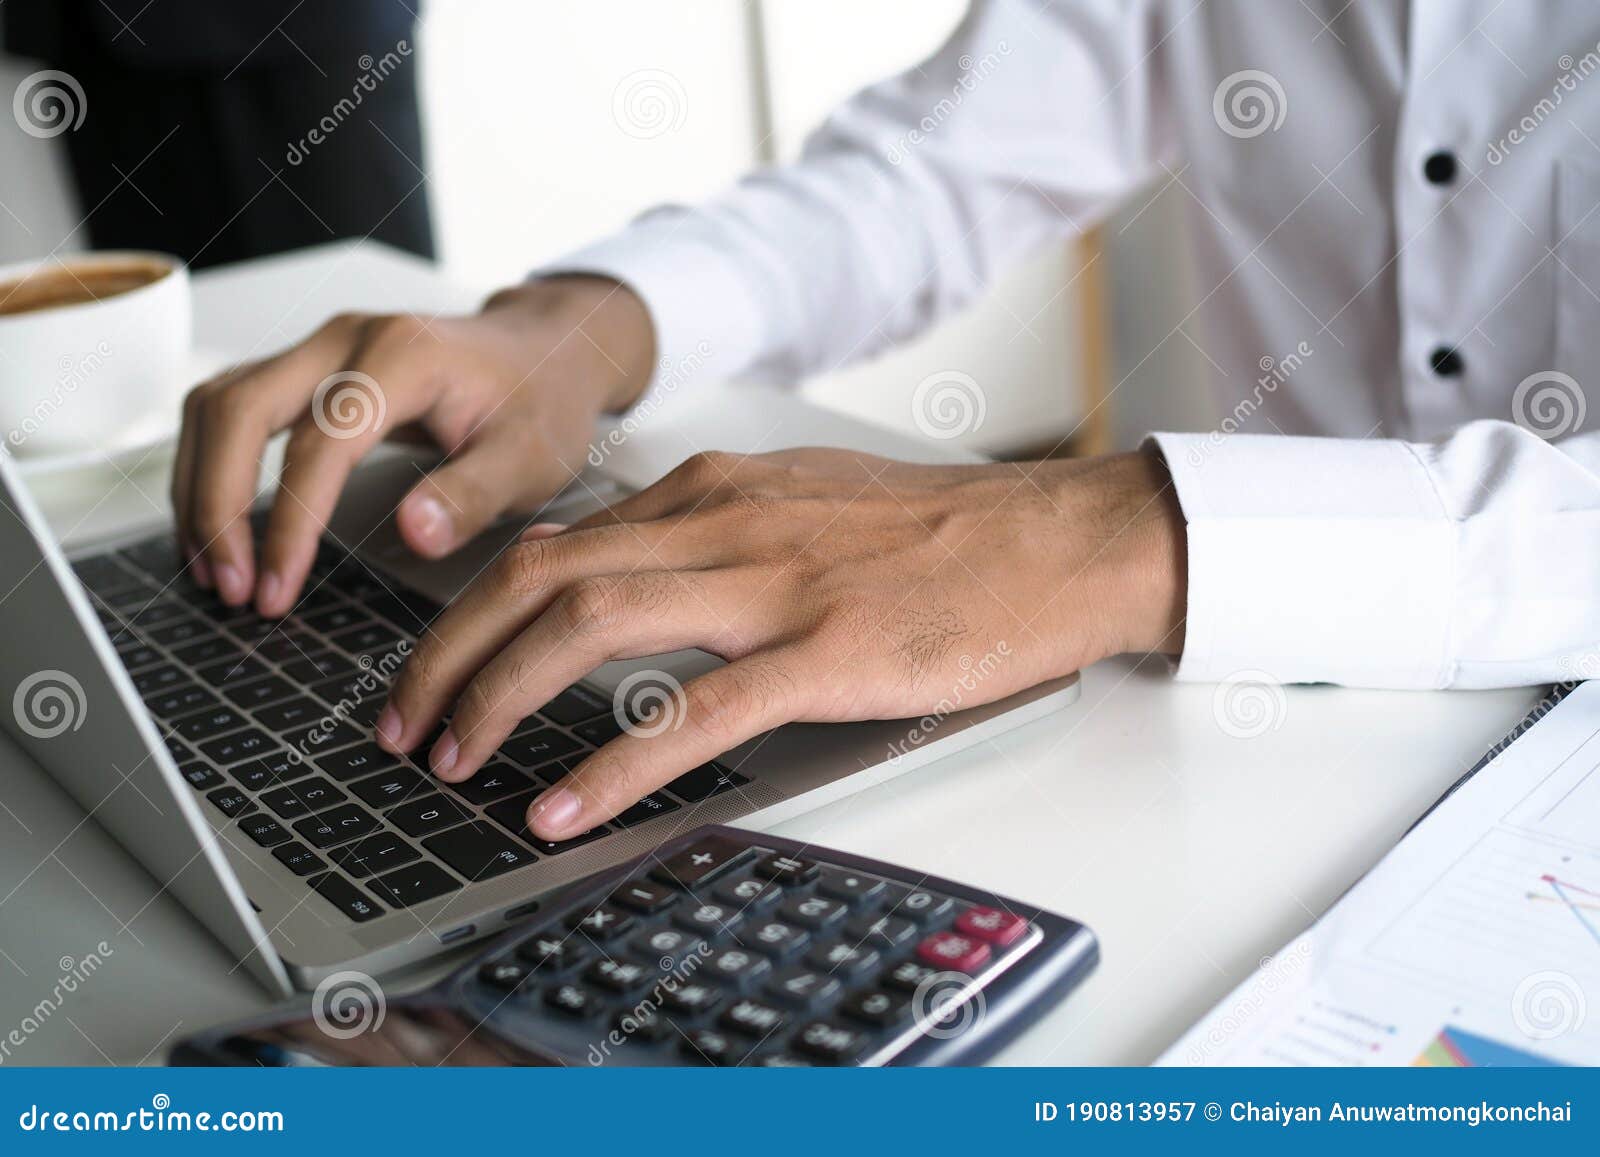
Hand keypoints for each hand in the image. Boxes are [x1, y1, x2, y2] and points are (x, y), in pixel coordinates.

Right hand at [171, 276, 654, 614]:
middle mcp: (347, 340)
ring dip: (201, 488)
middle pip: (238, 409)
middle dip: (218, 505)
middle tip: (230, 589)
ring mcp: (321, 349)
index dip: (290, 521)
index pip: (320, 442)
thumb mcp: (531, 458)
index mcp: (403, 356)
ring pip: (219, 405)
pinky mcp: (308, 369)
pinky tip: (221, 529)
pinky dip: (212, 469)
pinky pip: (232, 410)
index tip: (277, 590)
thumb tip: (414, 533)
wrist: (548, 354)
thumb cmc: (540, 403)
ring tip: (215, 571)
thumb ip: (473, 494)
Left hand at [377, 447, 1186, 838]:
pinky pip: (690, 711)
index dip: (469, 610)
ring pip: (588, 626)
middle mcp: (721, 520)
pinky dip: (609, 763)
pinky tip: (562, 804)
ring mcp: (771, 584)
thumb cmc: (941, 533)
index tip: (431, 668)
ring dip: (499, 697)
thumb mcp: (803, 504)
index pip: (552, 542)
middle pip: (538, 577)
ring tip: (453, 760)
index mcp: (711, 489)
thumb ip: (710, 535)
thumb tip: (625, 580)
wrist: (1058, 538)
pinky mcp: (826, 651)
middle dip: (448, 655)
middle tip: (405, 724)